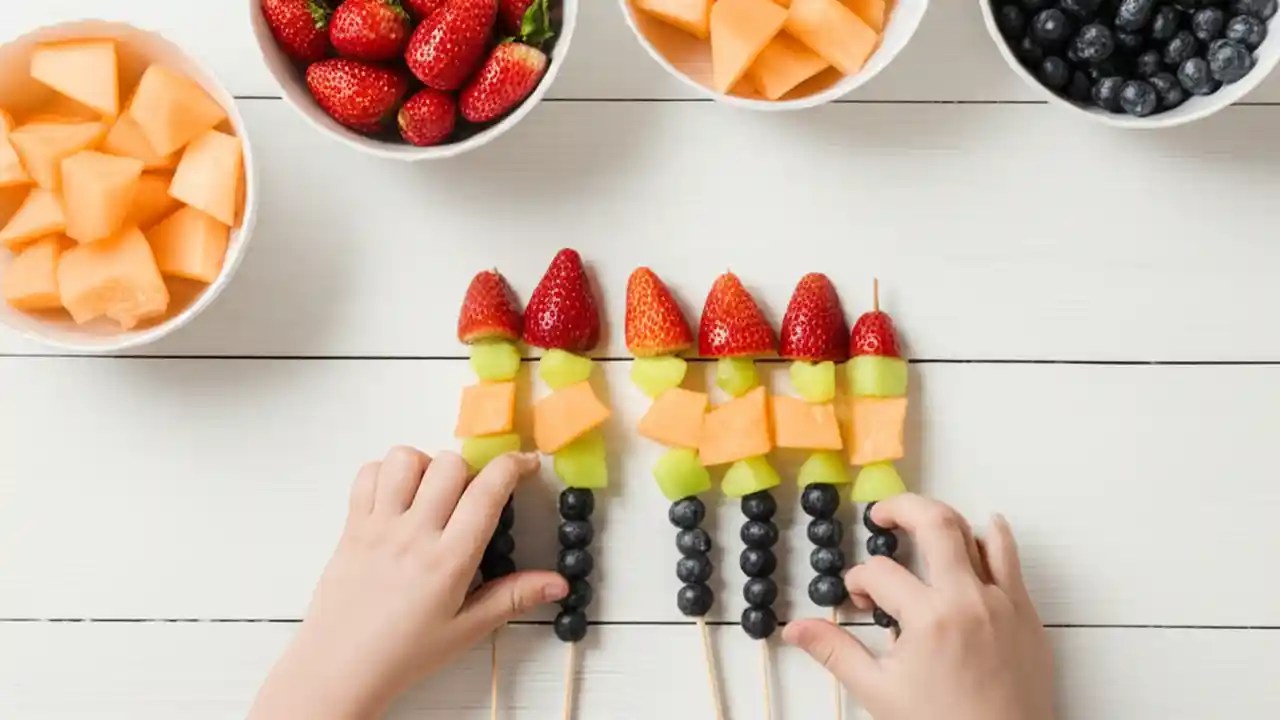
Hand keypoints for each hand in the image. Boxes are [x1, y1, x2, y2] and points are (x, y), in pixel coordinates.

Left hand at [250, 447, 567, 719]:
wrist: (339, 668)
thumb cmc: (403, 654)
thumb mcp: (467, 630)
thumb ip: (513, 598)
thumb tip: (558, 584)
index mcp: (448, 561)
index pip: (487, 492)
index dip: (513, 467)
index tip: (525, 464)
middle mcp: (414, 535)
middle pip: (449, 464)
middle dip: (470, 469)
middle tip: (471, 494)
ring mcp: (378, 527)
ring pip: (405, 458)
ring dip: (425, 465)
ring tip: (431, 491)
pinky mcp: (351, 526)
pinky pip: (367, 474)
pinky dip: (386, 474)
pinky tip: (398, 498)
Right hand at [784, 494, 1054, 719]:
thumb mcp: (880, 692)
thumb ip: (836, 652)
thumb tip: (797, 629)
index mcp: (930, 619)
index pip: (879, 573)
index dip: (858, 579)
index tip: (859, 595)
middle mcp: (969, 600)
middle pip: (934, 523)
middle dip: (901, 509)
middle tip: (882, 516)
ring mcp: (1003, 602)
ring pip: (975, 532)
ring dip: (944, 520)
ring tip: (922, 523)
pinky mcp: (1026, 613)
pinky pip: (1010, 558)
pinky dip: (993, 537)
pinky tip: (980, 531)